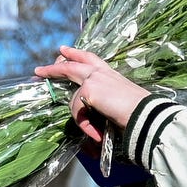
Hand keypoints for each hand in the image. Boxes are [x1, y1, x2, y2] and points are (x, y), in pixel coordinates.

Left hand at [34, 46, 150, 143]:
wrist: (147, 115)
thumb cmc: (141, 113)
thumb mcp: (121, 104)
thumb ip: (107, 104)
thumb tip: (96, 119)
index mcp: (111, 73)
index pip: (90, 58)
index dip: (76, 53)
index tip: (63, 50)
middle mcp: (101, 72)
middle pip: (72, 64)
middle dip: (54, 68)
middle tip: (39, 71)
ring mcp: (93, 79)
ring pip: (71, 93)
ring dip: (75, 112)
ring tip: (92, 132)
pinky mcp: (88, 90)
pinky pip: (77, 111)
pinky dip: (85, 125)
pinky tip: (96, 135)